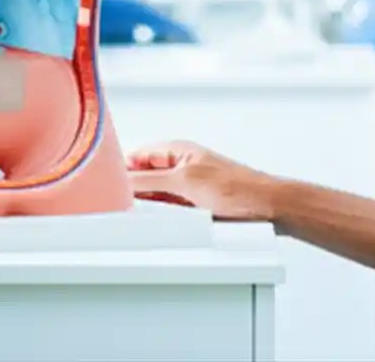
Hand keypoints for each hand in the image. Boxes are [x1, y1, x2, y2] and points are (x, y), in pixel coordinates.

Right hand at [126, 141, 277, 220]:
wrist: (269, 209)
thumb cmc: (238, 189)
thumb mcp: (185, 182)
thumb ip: (151, 180)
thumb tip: (123, 180)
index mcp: (178, 150)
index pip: (137, 156)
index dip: (121, 169)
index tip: (105, 184)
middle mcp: (182, 166)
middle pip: (144, 178)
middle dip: (133, 190)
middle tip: (120, 205)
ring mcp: (188, 187)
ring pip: (156, 197)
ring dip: (149, 206)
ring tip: (142, 215)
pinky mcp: (196, 206)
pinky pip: (170, 211)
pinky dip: (163, 217)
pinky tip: (161, 223)